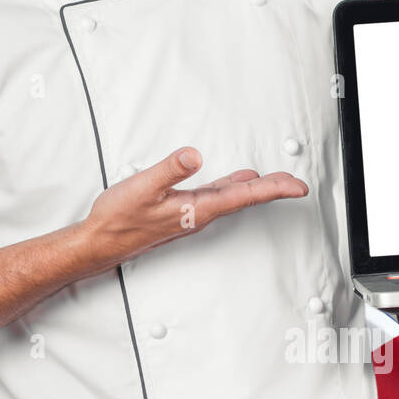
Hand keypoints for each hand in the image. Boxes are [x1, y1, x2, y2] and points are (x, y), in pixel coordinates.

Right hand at [80, 146, 307, 267]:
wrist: (101, 243)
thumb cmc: (119, 219)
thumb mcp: (143, 188)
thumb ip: (169, 170)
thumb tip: (194, 156)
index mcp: (198, 208)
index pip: (245, 196)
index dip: (275, 189)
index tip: (298, 186)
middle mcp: (200, 213)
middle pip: (245, 198)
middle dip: (273, 189)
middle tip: (296, 183)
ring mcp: (191, 213)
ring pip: (232, 198)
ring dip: (255, 189)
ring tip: (275, 180)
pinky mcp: (181, 210)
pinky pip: (216, 197)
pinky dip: (232, 187)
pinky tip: (236, 181)